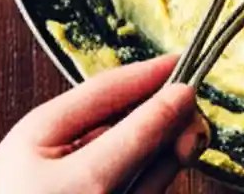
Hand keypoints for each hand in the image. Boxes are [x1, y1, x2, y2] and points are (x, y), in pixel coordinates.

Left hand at [0, 55, 209, 193]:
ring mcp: (80, 183)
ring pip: (141, 164)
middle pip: (134, 124)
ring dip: (151, 179)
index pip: (113, 86)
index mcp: (48, 127)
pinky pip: (136, 189)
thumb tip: (181, 95)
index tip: (195, 63)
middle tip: (187, 150)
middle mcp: (65, 151)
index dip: (155, 73)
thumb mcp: (88, 179)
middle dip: (163, 137)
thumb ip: (137, 135)